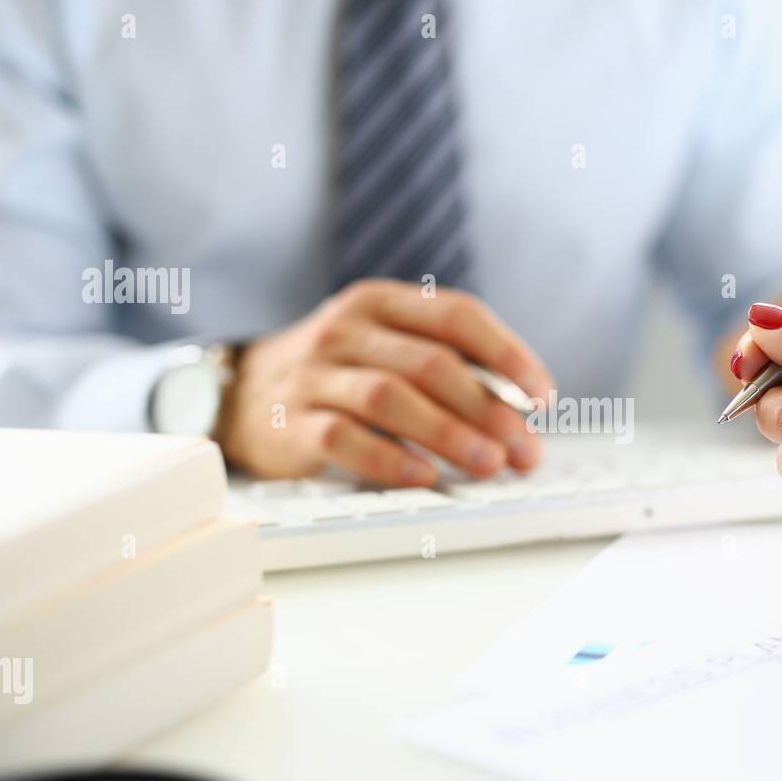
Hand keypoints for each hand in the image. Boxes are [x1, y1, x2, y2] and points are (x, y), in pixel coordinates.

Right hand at [216, 280, 552, 484]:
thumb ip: (448, 369)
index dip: (507, 355)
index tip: (542, 397)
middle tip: (523, 448)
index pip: (456, 315)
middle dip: (488, 409)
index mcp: (380, 303)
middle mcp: (345, 331)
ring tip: (489, 464)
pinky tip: (426, 477)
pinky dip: (390, 458)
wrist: (239, 395)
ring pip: (391, 397)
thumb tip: (524, 420)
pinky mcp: (289, 422)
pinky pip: (344, 438)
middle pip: (431, 363)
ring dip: (449, 434)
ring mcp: (314, 375)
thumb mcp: (386, 348)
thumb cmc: (338, 375)